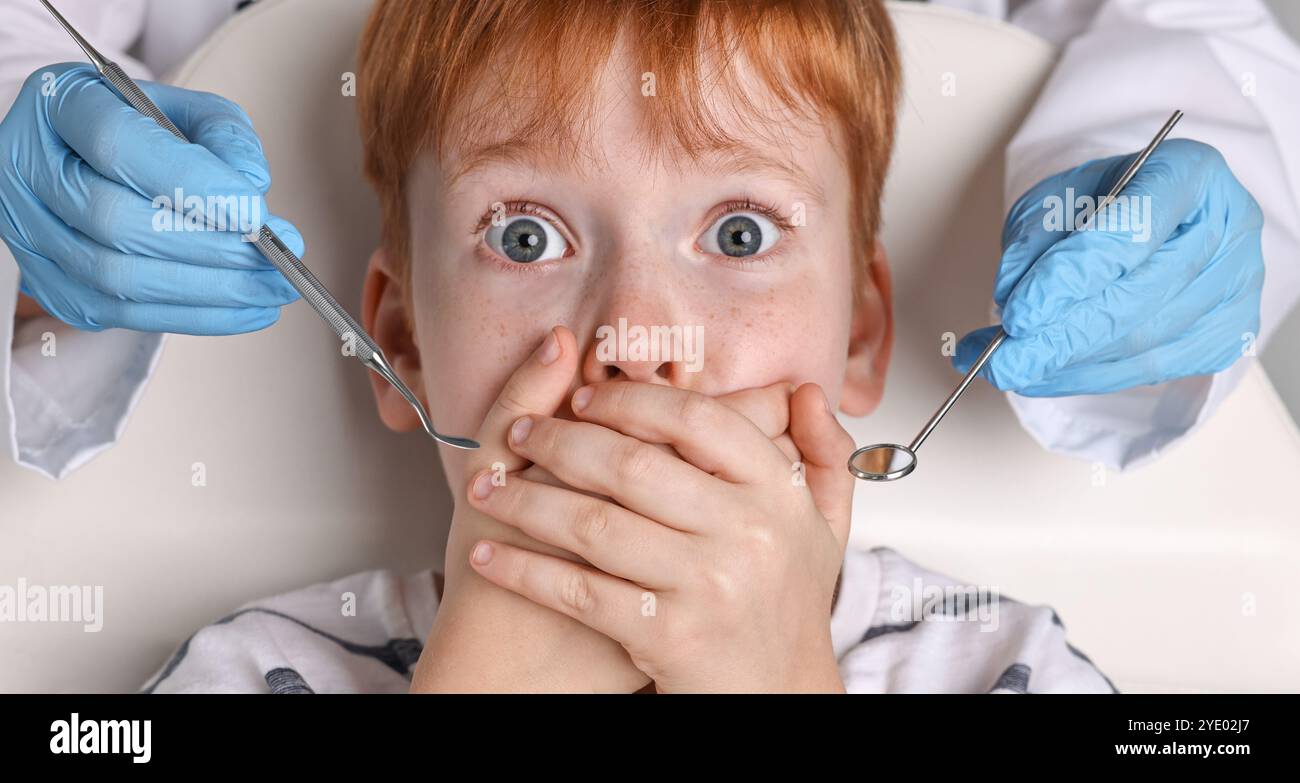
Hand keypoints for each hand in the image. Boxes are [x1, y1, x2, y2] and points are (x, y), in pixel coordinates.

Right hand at [0, 63, 300, 333]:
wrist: (86, 158)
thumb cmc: (143, 129)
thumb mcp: (187, 108)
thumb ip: (224, 135)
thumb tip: (252, 185)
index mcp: (60, 106)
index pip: (118, 146)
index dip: (192, 185)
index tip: (257, 214)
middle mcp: (28, 169)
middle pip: (116, 222)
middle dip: (210, 247)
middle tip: (278, 256)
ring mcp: (30, 233)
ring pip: (117, 278)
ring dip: (210, 290)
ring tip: (275, 286)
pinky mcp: (52, 286)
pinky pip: (124, 315)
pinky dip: (197, 317)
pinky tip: (250, 308)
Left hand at [464, 381, 855, 692]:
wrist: (781, 697)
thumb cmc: (789, 606)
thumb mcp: (825, 527)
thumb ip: (823, 455)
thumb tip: (803, 392)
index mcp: (778, 494)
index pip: (696, 420)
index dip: (630, 401)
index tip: (582, 396)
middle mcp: (748, 533)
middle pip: (632, 466)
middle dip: (559, 442)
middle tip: (520, 434)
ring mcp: (708, 586)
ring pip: (595, 524)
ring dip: (525, 501)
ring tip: (485, 487)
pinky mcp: (668, 636)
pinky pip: (579, 591)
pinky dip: (524, 570)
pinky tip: (489, 554)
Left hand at [955, 139, 1263, 394]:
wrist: (1158, 216)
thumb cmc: (1107, 200)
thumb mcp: (1057, 196)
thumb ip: (1034, 239)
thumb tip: (1010, 300)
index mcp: (1188, 172)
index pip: (1130, 232)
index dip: (1070, 280)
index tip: (1017, 317)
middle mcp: (1227, 227)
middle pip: (1138, 299)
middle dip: (1059, 340)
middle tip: (1000, 363)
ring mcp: (1236, 285)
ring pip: (1142, 343)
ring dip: (1066, 365)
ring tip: (1009, 367)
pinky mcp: (1229, 332)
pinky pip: (1150, 370)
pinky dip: (1088, 378)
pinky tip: (1047, 375)